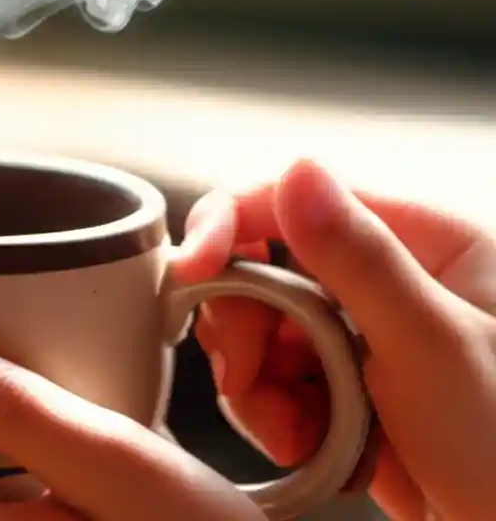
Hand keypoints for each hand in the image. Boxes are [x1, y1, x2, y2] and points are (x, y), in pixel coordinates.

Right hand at [171, 159, 495, 520]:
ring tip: (296, 435)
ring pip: (260, 332)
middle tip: (244, 381)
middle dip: (242, 331)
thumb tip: (298, 172)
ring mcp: (366, 334)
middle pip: (264, 269)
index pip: (298, 200)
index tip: (190, 273)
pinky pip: (275, 381)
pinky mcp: (348, 387)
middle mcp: (392, 277)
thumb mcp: (432, 348)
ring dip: (257, 387)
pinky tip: (311, 448)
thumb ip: (361, 259)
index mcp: (426, 241)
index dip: (228, 228)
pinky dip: (275, 417)